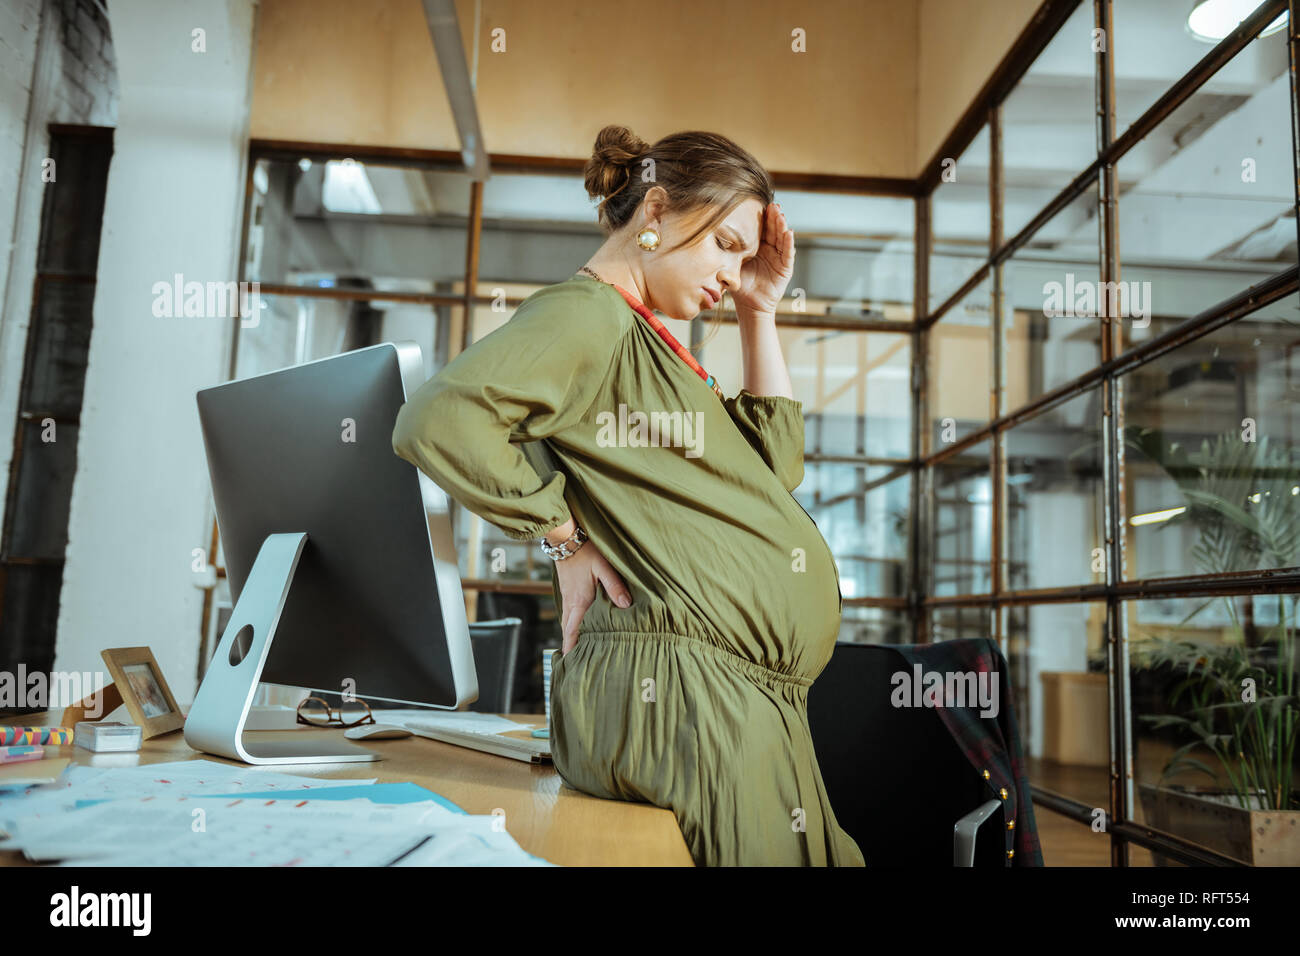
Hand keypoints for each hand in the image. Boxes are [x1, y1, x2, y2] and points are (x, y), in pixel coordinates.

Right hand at [554, 540, 631, 653]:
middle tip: (574, 663)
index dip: (572, 647)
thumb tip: (625, 605)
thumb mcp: (603, 567)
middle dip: (570, 646)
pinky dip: (571, 625)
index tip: (570, 662)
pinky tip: (578, 627)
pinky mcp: (568, 591)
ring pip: (567, 622)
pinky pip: (569, 614)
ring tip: (576, 650)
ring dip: (571, 636)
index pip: (573, 630)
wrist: (566, 538)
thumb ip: (614, 586)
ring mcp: (568, 597)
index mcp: (579, 601)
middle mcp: (571, 602)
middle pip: (568, 630)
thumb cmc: (586, 552)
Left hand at [732, 201, 794, 316]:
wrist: (749, 306)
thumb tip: (707, 244)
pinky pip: (788, 253)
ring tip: (780, 215)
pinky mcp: (785, 268)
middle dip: (774, 217)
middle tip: (772, 205)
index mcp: (757, 247)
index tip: (760, 204)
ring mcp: (778, 258)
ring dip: (782, 226)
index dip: (762, 217)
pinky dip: (789, 243)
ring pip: (782, 238)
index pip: (761, 229)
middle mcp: (769, 250)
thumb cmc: (740, 287)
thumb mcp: (730, 267)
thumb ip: (723, 256)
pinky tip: (789, 232)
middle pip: (773, 230)